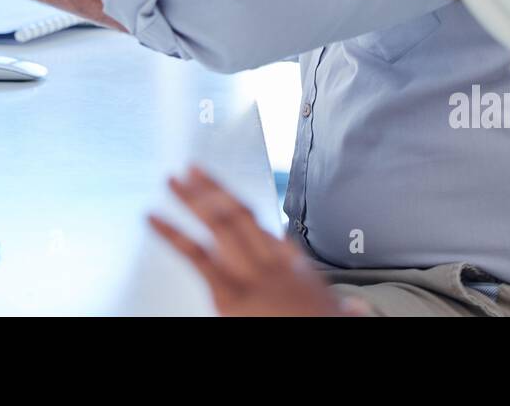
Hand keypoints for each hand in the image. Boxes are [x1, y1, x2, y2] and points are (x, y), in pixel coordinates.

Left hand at [148, 167, 353, 316]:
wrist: (326, 341)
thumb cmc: (326, 328)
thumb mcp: (337, 315)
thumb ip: (344, 309)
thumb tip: (357, 309)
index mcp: (294, 266)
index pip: (263, 228)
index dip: (236, 207)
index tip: (217, 191)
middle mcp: (272, 262)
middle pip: (238, 215)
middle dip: (212, 190)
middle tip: (190, 168)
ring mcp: (251, 275)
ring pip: (220, 225)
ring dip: (192, 200)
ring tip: (172, 180)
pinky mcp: (231, 294)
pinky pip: (197, 256)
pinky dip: (171, 233)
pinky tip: (152, 217)